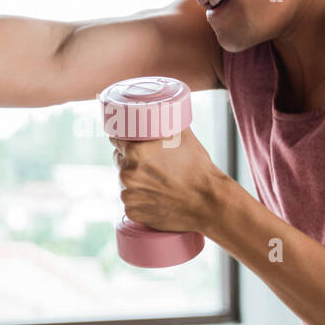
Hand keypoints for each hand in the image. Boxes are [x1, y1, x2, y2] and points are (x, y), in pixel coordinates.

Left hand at [111, 128, 226, 234]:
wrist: (208, 203)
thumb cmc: (198, 168)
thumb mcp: (183, 137)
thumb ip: (165, 123)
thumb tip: (161, 113)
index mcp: (135, 151)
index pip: (116, 140)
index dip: (123, 140)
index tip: (130, 142)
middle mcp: (127, 173)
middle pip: (120, 162)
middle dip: (130, 161)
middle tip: (150, 164)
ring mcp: (129, 195)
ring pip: (125, 183)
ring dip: (135, 182)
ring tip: (156, 183)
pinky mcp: (133, 212)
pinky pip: (130, 203)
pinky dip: (139, 200)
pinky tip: (155, 198)